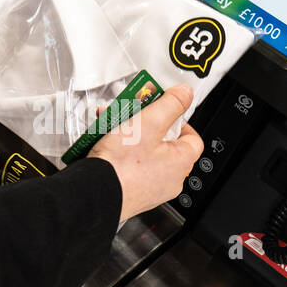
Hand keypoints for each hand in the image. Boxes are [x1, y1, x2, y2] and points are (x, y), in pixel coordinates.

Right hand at [88, 83, 203, 224]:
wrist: (94, 193)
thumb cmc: (122, 165)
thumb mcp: (149, 122)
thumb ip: (171, 104)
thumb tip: (186, 93)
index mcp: (180, 162)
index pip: (192, 137)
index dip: (179, 119)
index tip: (165, 110)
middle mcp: (170, 179)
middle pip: (164, 143)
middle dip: (146, 124)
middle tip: (133, 114)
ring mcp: (150, 189)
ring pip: (144, 154)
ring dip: (129, 136)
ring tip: (112, 126)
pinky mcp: (131, 193)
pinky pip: (131, 167)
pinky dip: (120, 154)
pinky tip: (105, 144)